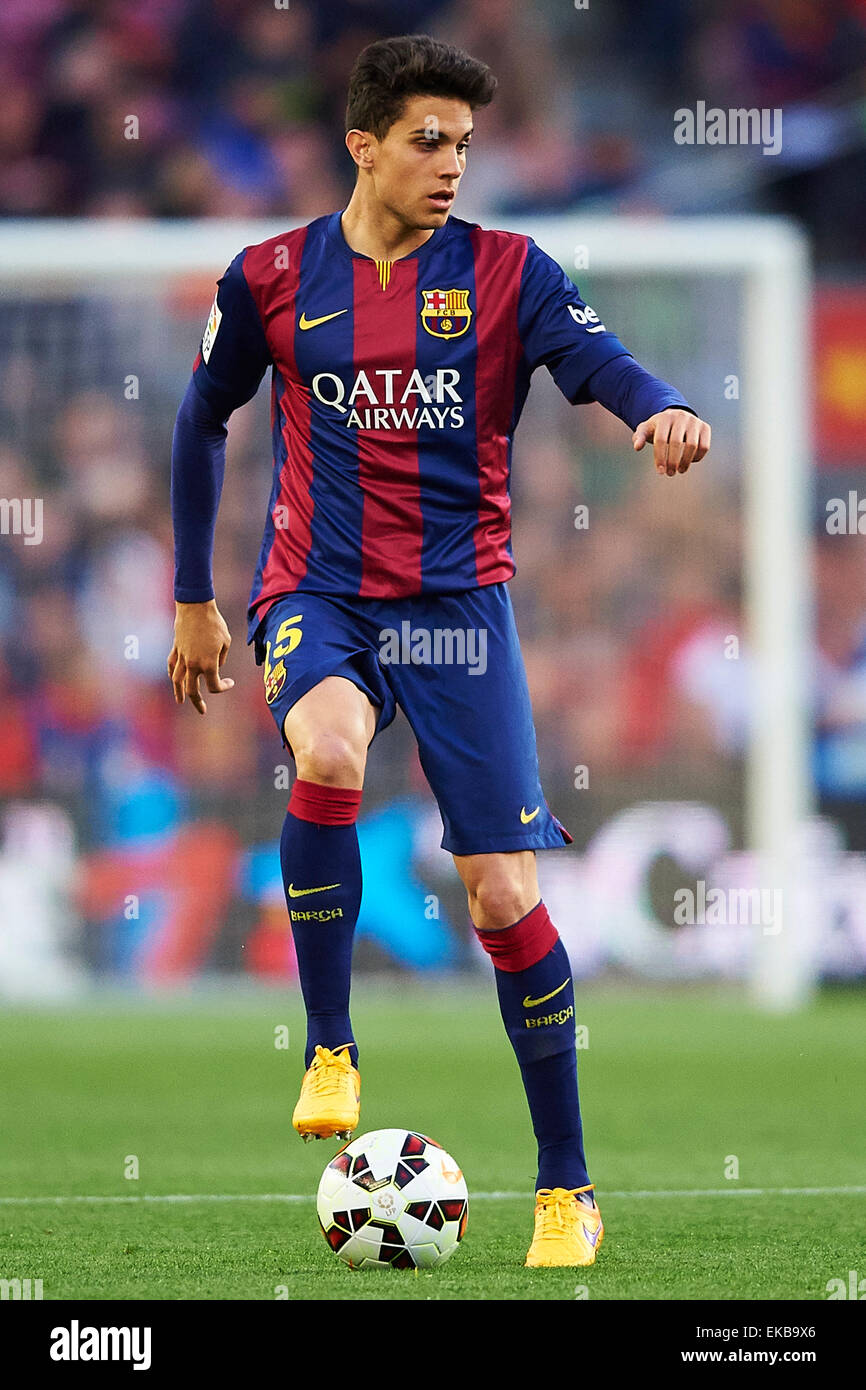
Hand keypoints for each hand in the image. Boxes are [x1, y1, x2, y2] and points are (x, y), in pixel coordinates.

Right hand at [167, 599, 233, 714]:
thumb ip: (222, 658)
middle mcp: (193, 664)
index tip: (230, 682)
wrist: (195, 607)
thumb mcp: (226, 641)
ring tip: (181, 701)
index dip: (223, 687)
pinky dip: (172, 674)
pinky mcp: (176, 649)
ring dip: (179, 693)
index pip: (214, 685)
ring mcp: (182, 657)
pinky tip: (173, 679)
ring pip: (177, 681)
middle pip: (192, 690)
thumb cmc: (214, 623)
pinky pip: (171, 665)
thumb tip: (215, 666)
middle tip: (202, 710)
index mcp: (208, 663)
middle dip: (197, 702)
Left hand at [632, 408, 710, 475]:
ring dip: (686, 462)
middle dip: (672, 461)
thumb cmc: (658, 427)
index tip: (660, 471)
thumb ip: (639, 437)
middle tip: (670, 473)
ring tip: (680, 470)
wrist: (676, 416)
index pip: (661, 440)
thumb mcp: (646, 429)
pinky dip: (698, 457)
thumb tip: (637, 447)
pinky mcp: (705, 427)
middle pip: (676, 443)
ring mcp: (694, 421)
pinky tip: (690, 462)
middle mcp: (681, 417)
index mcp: (664, 418)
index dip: (660, 457)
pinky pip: (704, 446)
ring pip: (692, 445)